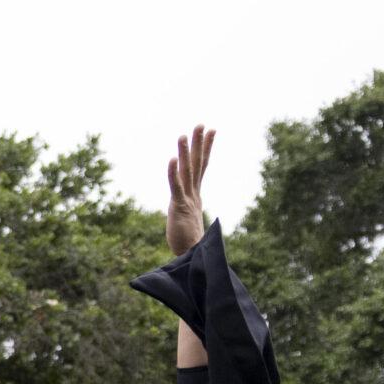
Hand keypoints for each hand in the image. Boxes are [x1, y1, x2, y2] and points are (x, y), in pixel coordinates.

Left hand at [165, 125, 214, 255]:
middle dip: (199, 143)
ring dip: (185, 152)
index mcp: (195, 195)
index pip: (202, 167)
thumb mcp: (187, 219)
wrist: (193, 258)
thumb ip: (188, 209)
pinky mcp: (179, 206)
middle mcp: (194, 194)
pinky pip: (176, 186)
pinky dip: (173, 172)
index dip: (206, 148)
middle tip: (201, 124)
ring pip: (186, 171)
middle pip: (198, 163)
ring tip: (184, 134)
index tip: (211, 131)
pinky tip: (172, 158)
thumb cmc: (189, 242)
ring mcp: (187, 199)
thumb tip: (190, 208)